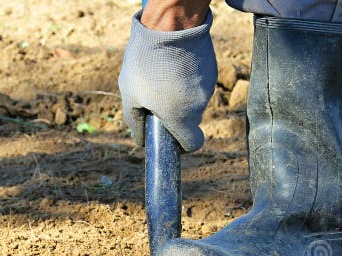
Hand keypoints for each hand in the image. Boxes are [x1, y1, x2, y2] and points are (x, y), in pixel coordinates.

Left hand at [118, 9, 216, 151]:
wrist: (170, 26)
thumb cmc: (146, 63)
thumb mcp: (130, 94)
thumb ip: (135, 122)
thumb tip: (141, 141)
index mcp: (180, 118)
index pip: (192, 144)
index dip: (182, 144)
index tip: (171, 135)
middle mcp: (198, 107)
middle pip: (190, 120)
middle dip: (175, 113)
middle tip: (157, 95)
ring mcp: (207, 88)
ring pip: (193, 100)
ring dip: (180, 93)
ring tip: (164, 73)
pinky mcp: (211, 70)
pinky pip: (198, 82)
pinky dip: (188, 78)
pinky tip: (175, 63)